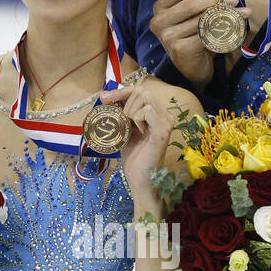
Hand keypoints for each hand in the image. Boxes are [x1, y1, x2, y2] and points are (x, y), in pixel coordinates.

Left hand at [98, 80, 180, 206]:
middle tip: (119, 121)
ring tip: (129, 127)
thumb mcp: (125, 129)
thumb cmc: (134, 157)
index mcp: (158, 113)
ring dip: (130, 111)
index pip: (140, 90)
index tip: (104, 97)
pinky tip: (137, 132)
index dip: (121, 91)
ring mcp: (166, 122)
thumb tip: (105, 95)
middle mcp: (166, 115)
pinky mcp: (163, 131)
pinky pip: (146, 111)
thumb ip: (121, 113)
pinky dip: (137, 118)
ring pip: (145, 97)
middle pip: (142, 91)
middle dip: (124, 103)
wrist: (140, 180)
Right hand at [148, 0, 250, 86]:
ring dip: (224, 15)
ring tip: (241, 13)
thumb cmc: (194, 36)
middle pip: (191, 4)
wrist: (193, 67)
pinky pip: (205, 36)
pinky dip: (222, 31)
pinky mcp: (179, 50)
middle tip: (234, 0)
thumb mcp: (195, 14)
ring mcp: (167, 37)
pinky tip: (235, 29)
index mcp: (161, 7)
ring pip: (200, 20)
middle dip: (215, 0)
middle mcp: (159, 21)